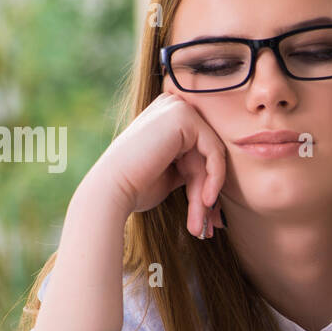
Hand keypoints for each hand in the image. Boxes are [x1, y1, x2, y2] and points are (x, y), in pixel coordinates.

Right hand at [86, 92, 228, 239]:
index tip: (206, 215)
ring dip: (208, 191)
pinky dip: (214, 178)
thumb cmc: (136, 186)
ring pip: (211, 154)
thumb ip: (194, 166)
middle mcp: (172, 106)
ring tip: (201, 222)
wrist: (111, 189)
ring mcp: (177, 107)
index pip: (199, 150)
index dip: (204, 183)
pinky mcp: (183, 116)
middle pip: (206, 152)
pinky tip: (205, 200)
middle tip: (206, 224)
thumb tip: (220, 180)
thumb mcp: (173, 173)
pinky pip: (214, 151)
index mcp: (167, 117)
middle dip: (207, 190)